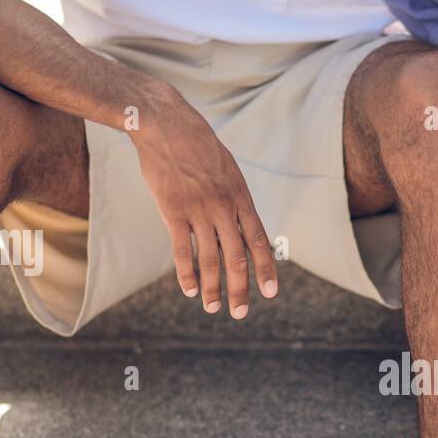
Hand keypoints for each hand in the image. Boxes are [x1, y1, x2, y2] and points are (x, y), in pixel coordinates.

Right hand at [132, 85, 276, 317]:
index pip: (259, 241)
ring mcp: (198, 210)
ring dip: (212, 288)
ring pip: (210, 259)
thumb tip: (241, 226)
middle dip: (241, 289)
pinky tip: (190, 290)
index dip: (266, 269)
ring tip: (212, 308)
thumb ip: (235, 200)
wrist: (166, 123)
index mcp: (241, 198)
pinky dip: (187, 273)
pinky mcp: (173, 211)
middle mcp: (224, 207)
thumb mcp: (227, 170)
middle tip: (241, 313)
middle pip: (237, 257)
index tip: (270, 293)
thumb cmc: (198, 146)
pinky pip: (182, 250)